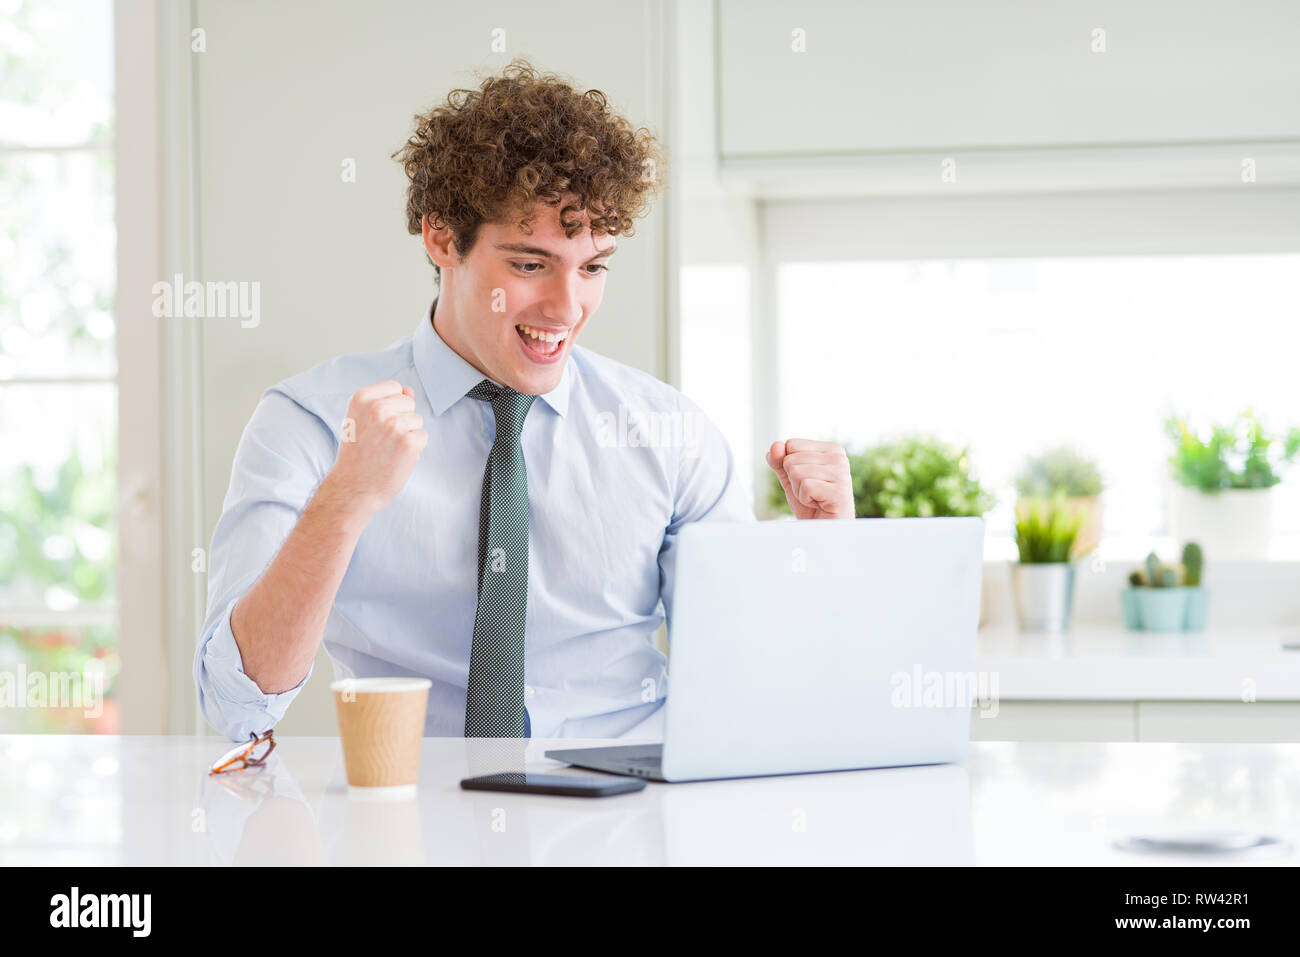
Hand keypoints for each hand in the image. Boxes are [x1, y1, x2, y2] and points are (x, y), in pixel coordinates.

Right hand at [326, 380, 427, 518]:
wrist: (353, 488)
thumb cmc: (357, 453)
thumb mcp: (361, 420)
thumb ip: (385, 401)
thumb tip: (409, 390)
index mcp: (361, 397)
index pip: (394, 387)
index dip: (390, 406)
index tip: (375, 424)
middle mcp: (377, 408)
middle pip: (408, 402)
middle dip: (400, 419)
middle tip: (380, 439)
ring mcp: (394, 425)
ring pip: (417, 420)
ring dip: (407, 434)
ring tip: (387, 449)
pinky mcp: (409, 442)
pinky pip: (422, 436)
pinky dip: (414, 449)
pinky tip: (395, 458)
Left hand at [766, 438, 853, 519]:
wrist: (825, 528)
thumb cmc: (811, 503)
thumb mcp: (790, 478)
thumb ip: (780, 461)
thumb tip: (775, 446)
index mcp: (830, 449)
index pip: (791, 444)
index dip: (790, 466)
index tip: (807, 480)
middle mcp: (838, 457)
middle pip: (791, 459)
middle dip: (794, 480)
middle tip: (811, 492)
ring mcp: (841, 473)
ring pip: (796, 472)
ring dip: (799, 491)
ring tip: (814, 498)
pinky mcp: (838, 490)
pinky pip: (805, 486)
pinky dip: (805, 499)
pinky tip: (818, 504)